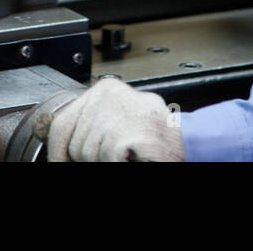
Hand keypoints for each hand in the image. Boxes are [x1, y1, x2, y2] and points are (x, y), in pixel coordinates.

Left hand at [34, 77, 185, 160]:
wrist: (194, 144)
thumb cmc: (158, 138)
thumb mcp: (118, 124)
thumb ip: (92, 127)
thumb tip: (58, 147)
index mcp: (106, 90)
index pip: (63, 121)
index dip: (58, 150)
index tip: (59, 162)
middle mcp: (109, 94)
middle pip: (75, 141)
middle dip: (88, 158)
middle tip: (117, 155)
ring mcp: (118, 110)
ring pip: (87, 153)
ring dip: (106, 161)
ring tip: (130, 154)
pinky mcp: (126, 130)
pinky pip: (106, 158)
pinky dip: (118, 163)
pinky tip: (134, 156)